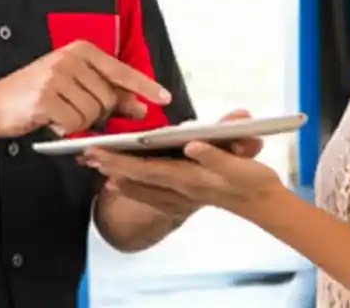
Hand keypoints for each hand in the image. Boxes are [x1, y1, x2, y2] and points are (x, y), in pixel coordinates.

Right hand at [0, 40, 171, 138]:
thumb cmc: (37, 95)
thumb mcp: (75, 87)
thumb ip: (109, 95)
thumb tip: (140, 106)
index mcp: (80, 50)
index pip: (121, 69)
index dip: (144, 86)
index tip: (164, 97)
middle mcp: (70, 59)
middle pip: (108, 97)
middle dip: (98, 113)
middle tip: (75, 112)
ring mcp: (57, 76)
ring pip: (93, 112)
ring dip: (80, 122)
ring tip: (59, 113)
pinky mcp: (45, 98)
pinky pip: (74, 123)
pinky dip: (65, 128)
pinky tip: (50, 120)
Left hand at [82, 110, 282, 218]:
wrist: (263, 205)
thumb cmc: (253, 180)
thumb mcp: (243, 163)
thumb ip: (217, 156)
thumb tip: (193, 145)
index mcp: (191, 178)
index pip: (149, 169)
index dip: (123, 160)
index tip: (101, 152)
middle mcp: (181, 191)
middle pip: (139, 177)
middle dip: (111, 165)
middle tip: (86, 154)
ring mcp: (180, 197)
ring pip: (141, 187)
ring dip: (117, 176)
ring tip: (93, 164)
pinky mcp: (182, 199)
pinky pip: (150, 195)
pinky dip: (131, 188)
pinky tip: (115, 183)